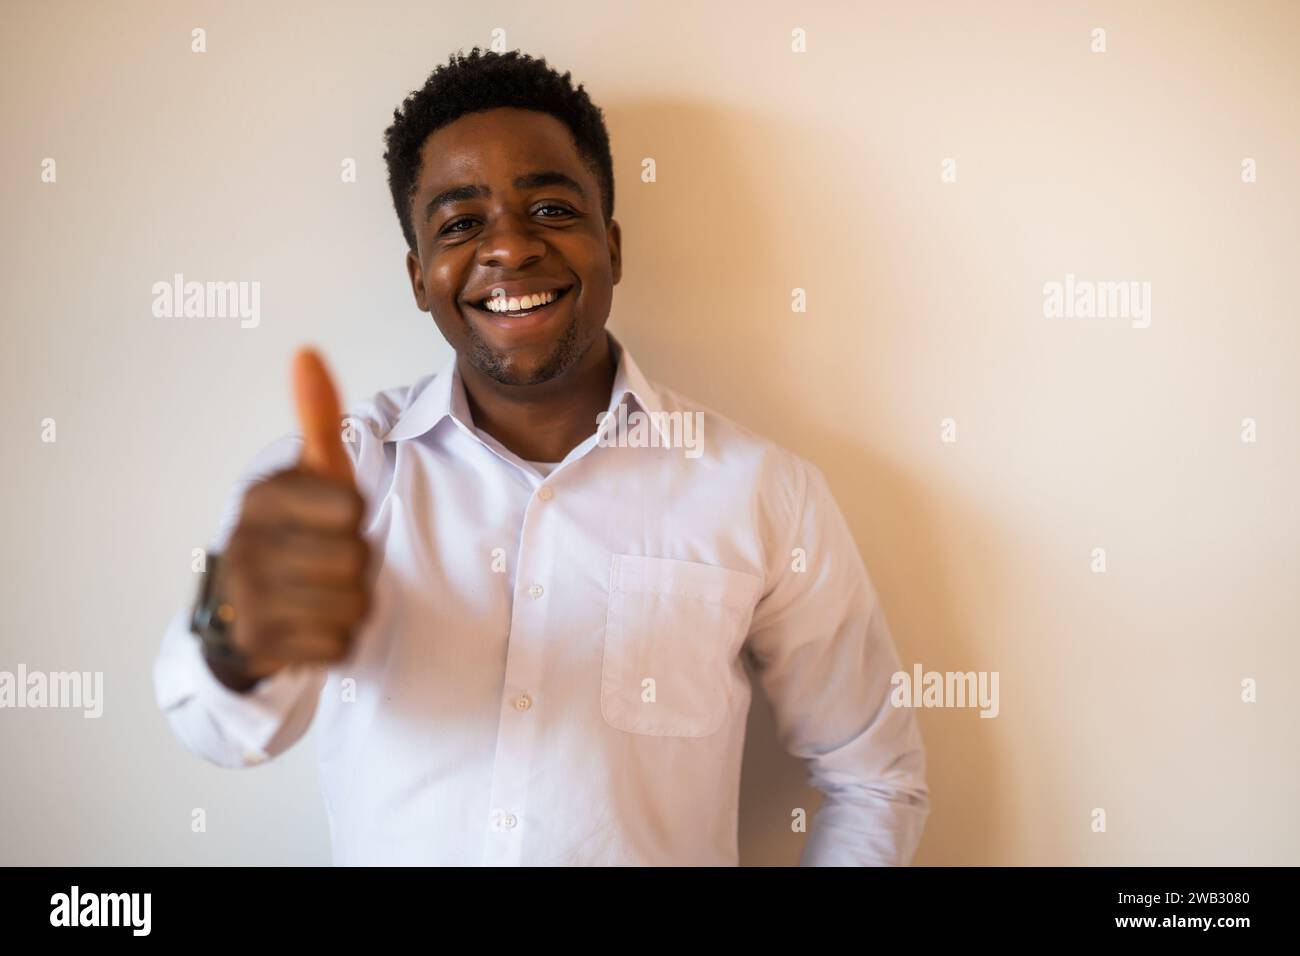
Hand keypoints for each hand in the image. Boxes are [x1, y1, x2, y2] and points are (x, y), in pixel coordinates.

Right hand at [205, 348, 371, 690]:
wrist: (245, 605)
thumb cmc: (297, 530)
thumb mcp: (311, 475)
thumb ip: (317, 418)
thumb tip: (306, 352)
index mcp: (262, 498)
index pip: (351, 509)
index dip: (355, 519)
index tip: (331, 520)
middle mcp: (245, 546)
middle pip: (356, 561)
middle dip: (357, 565)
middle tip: (328, 561)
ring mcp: (247, 599)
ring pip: (352, 606)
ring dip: (353, 603)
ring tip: (322, 591)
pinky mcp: (260, 645)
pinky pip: (339, 645)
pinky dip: (339, 639)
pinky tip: (312, 623)